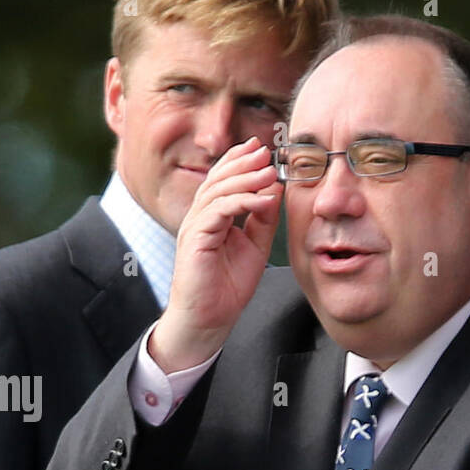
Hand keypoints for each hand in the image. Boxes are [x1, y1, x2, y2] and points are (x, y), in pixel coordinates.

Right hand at [150, 138, 283, 370]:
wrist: (209, 320)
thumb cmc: (227, 288)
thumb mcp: (254, 247)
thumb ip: (263, 219)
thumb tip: (275, 190)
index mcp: (211, 217)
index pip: (223, 181)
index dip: (240, 162)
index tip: (262, 149)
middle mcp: (199, 218)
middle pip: (218, 180)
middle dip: (243, 163)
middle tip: (265, 151)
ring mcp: (194, 227)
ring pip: (218, 191)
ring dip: (245, 179)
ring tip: (268, 171)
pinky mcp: (195, 239)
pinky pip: (218, 212)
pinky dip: (242, 202)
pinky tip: (263, 200)